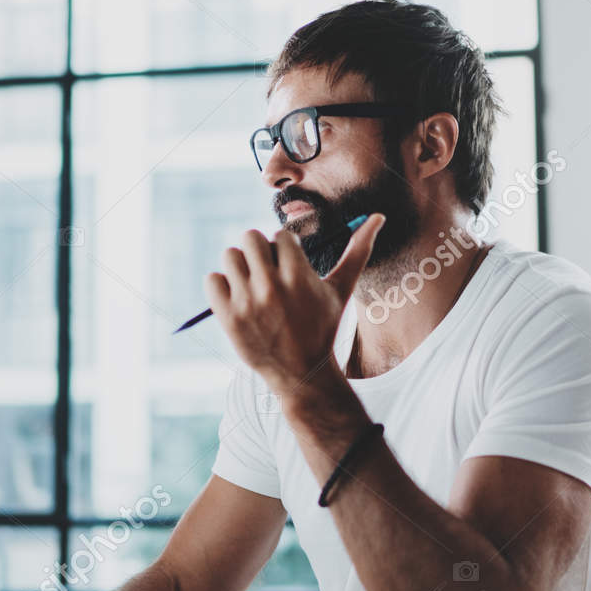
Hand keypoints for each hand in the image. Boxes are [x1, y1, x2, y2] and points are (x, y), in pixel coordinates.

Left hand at [204, 215, 384, 390]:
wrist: (302, 373)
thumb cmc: (324, 327)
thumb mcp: (341, 291)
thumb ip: (358, 251)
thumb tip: (379, 217)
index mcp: (299, 276)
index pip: (279, 236)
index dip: (284, 249)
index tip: (289, 269)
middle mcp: (272, 287)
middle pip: (250, 237)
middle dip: (259, 251)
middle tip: (268, 273)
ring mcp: (247, 302)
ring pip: (230, 255)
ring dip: (240, 267)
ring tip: (253, 286)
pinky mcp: (228, 317)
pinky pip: (212, 280)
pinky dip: (222, 286)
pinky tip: (238, 299)